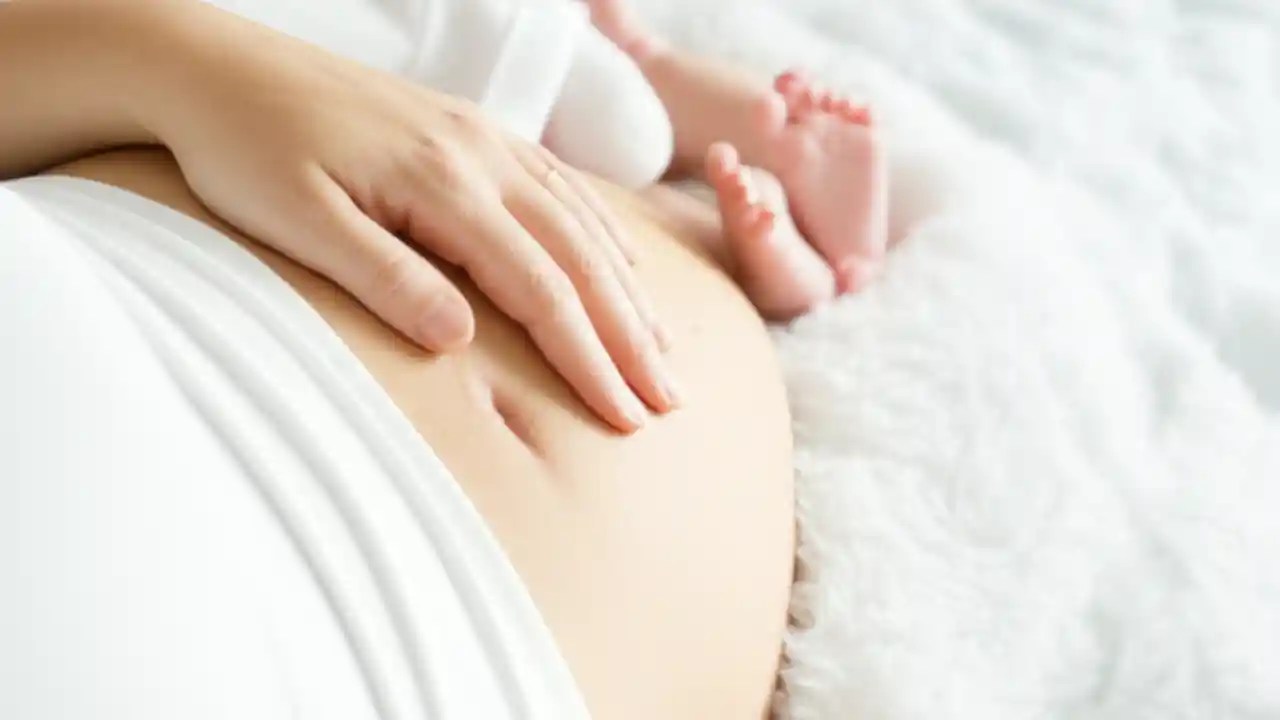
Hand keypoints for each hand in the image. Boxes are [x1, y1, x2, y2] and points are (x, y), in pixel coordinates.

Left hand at [144, 1, 677, 430]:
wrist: (218, 65)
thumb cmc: (245, 149)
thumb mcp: (297, 221)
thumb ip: (384, 276)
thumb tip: (459, 342)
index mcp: (443, 183)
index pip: (540, 286)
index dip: (589, 356)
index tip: (626, 414)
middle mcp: (481, 155)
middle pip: (580, 257)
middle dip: (630, 335)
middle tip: (669, 401)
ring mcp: (484, 137)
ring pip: (582, 220)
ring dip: (628, 290)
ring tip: (664, 350)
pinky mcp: (473, 131)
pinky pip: (561, 185)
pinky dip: (602, 233)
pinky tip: (621, 264)